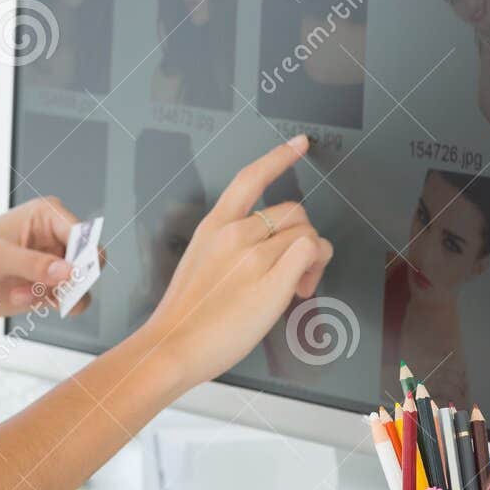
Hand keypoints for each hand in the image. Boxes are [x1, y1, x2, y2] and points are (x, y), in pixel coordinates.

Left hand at [0, 197, 101, 320]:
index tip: (76, 274)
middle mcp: (52, 238)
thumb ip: (34, 264)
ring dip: (58, 295)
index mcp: (45, 215)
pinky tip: (21, 298)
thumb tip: (70, 272)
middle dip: (73, 279)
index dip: (86, 255)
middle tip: (52, 290)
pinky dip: (51, 305)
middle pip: (88, 260)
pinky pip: (66, 300)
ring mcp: (49, 265)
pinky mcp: (44, 289)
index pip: (82, 232)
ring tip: (26, 295)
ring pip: (80, 284)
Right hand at [139, 136, 333, 387]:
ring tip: (298, 287)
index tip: (299, 144)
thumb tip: (271, 252)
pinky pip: (311, 252)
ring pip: (308, 235)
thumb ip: (232, 248)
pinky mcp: (273, 281)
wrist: (173, 346)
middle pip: (294, 212)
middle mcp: (235, 234)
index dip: (278, 157)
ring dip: (314, 258)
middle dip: (303, 237)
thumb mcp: (200, 264)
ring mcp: (253, 256)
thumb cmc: (185, 315)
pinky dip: (315, 265)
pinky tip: (301, 288)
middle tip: (298, 272)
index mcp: (214, 227)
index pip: (250, 179)